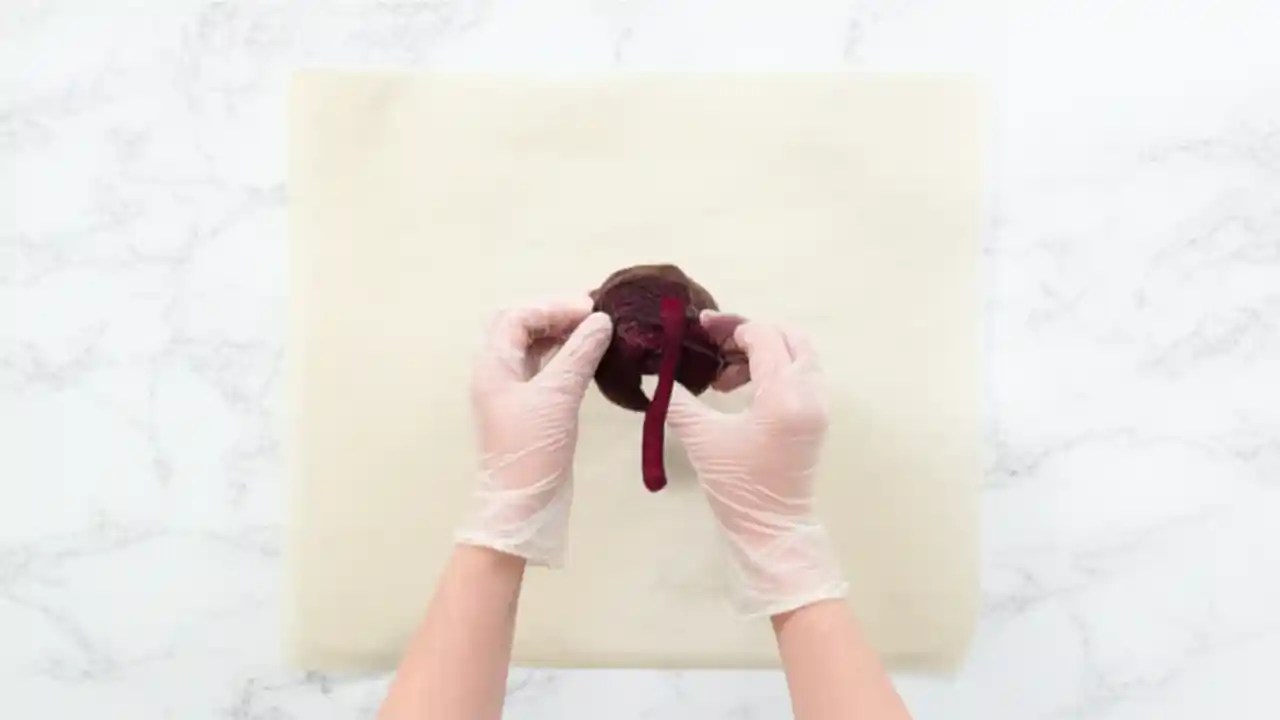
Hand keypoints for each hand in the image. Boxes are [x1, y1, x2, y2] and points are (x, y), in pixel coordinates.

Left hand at [455, 298, 612, 566]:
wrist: (522, 506)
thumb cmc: (533, 450)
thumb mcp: (558, 397)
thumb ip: (579, 354)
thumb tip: (602, 321)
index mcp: (493, 366)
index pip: (518, 316)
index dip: (554, 306)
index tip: (592, 310)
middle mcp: (497, 373)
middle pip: (521, 326)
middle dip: (555, 314)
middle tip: (593, 315)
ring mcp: (511, 391)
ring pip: (533, 347)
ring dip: (561, 334)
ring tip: (596, 330)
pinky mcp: (528, 407)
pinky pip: (543, 368)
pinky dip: (564, 356)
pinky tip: (588, 357)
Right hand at [667, 319, 846, 615]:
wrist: (772, 530)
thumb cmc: (737, 486)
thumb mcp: (702, 439)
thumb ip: (678, 400)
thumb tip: (657, 372)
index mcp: (785, 395)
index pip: (763, 337)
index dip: (730, 326)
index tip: (699, 329)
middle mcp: (810, 393)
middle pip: (789, 336)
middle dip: (751, 334)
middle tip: (715, 346)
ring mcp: (819, 405)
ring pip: (799, 354)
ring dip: (764, 351)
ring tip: (725, 375)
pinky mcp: (818, 417)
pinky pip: (802, 374)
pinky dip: (776, 368)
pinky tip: (742, 387)